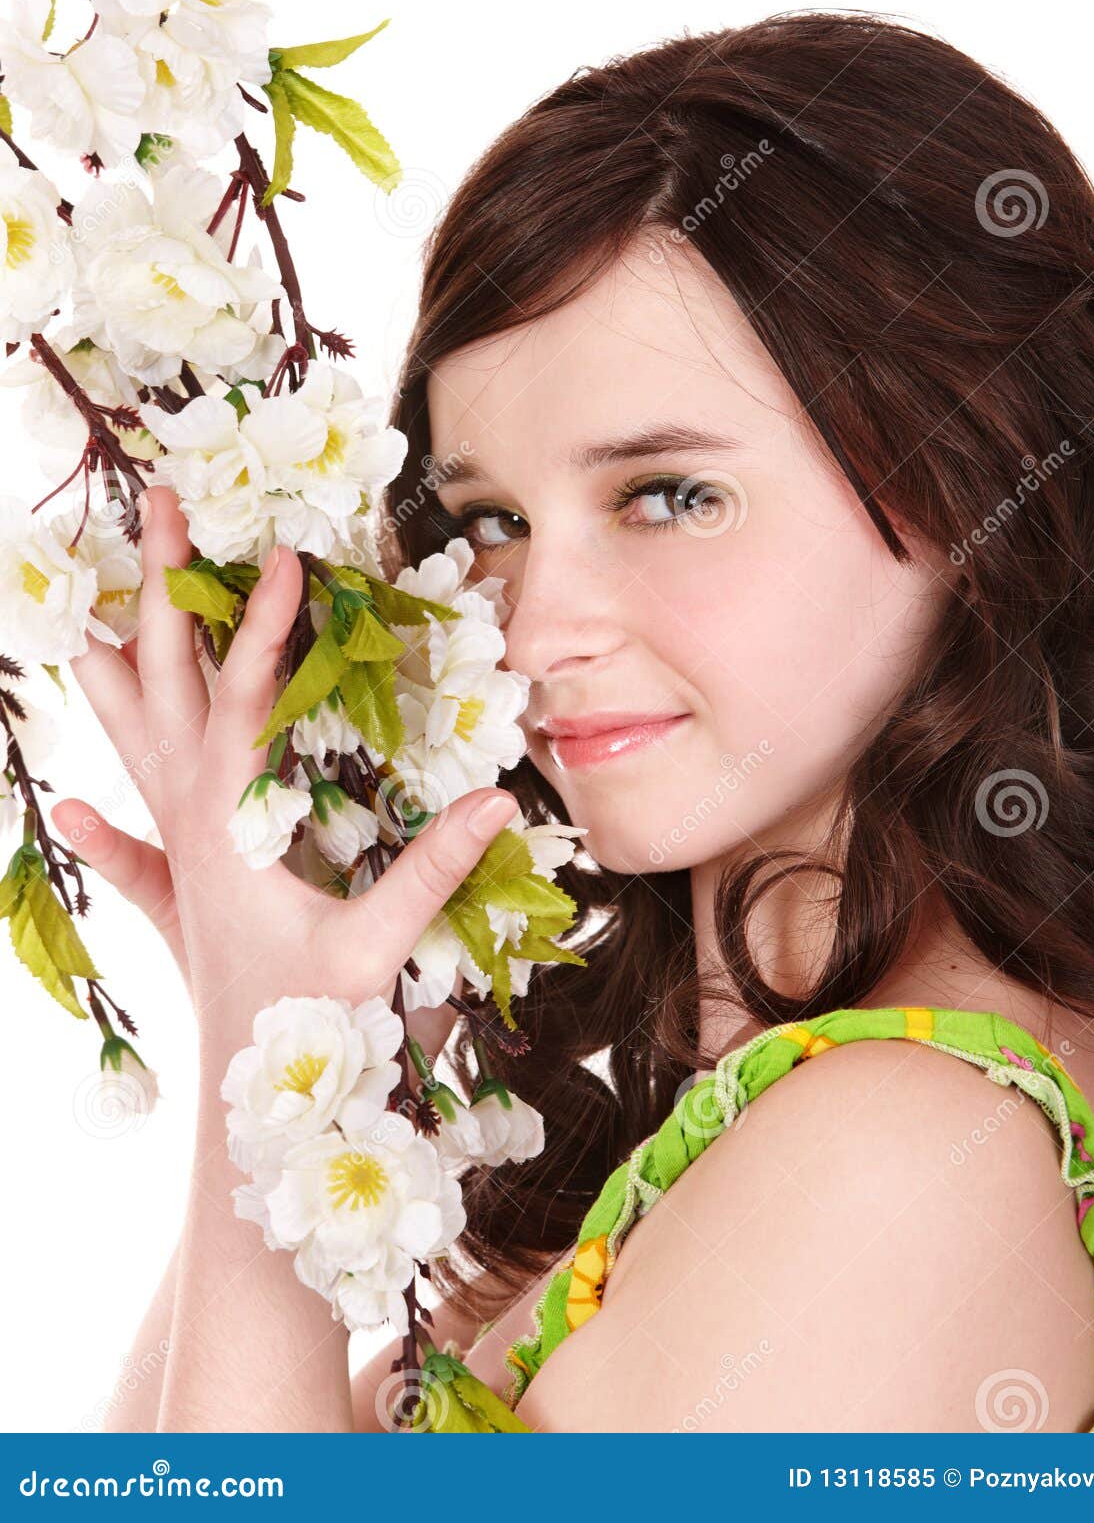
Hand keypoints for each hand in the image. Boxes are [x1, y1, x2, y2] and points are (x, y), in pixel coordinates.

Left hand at [54, 485, 518, 1061]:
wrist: (253, 1118)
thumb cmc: (312, 1030)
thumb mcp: (378, 947)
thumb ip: (432, 872)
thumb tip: (496, 800)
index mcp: (231, 824)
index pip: (245, 699)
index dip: (264, 624)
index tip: (285, 553)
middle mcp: (189, 824)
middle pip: (160, 686)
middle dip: (159, 591)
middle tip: (158, 506)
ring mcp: (176, 856)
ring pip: (131, 745)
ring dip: (115, 672)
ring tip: (87, 614)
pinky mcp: (181, 897)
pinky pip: (128, 848)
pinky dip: (100, 823)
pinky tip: (67, 816)